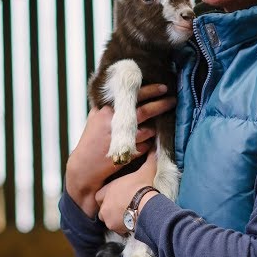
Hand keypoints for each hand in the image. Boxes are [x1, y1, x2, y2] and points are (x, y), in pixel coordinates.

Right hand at [64, 83, 174, 217]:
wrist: (83, 168)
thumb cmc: (90, 142)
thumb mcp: (95, 118)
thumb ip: (109, 107)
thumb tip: (126, 93)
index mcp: (106, 110)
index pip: (131, 95)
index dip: (150, 90)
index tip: (163, 88)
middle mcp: (112, 122)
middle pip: (144, 111)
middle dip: (161, 104)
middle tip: (173, 101)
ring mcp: (120, 138)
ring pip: (147, 130)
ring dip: (154, 130)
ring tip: (154, 129)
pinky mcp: (125, 153)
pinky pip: (145, 146)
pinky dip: (147, 145)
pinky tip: (141, 146)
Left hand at [95, 152, 157, 232]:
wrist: (147, 206)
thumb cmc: (144, 187)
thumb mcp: (147, 170)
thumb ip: (149, 159)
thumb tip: (156, 148)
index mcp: (108, 189)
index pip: (99, 195)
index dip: (107, 197)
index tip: (117, 198)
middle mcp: (105, 203)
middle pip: (103, 209)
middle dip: (110, 210)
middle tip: (122, 209)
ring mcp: (108, 216)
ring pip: (108, 220)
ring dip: (115, 219)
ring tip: (128, 217)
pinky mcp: (113, 227)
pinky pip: (116, 229)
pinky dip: (121, 228)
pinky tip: (131, 224)